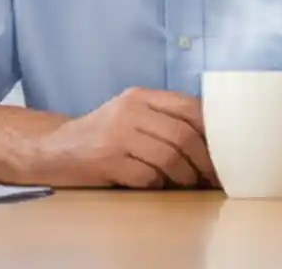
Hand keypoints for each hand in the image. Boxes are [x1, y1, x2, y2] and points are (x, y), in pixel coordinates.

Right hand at [31, 87, 217, 188]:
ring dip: (184, 177)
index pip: (190, 107)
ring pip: (170, 158)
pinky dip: (157, 185)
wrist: (54, 149)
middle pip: (184, 135)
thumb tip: (214, 141)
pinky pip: (147, 176)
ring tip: (186, 184)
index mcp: (139, 96)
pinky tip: (155, 184)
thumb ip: (164, 119)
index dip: (214, 131)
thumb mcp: (131, 115)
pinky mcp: (106, 160)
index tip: (226, 151)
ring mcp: (116, 135)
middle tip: (213, 177)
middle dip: (205, 161)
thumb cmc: (102, 136)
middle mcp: (128, 111)